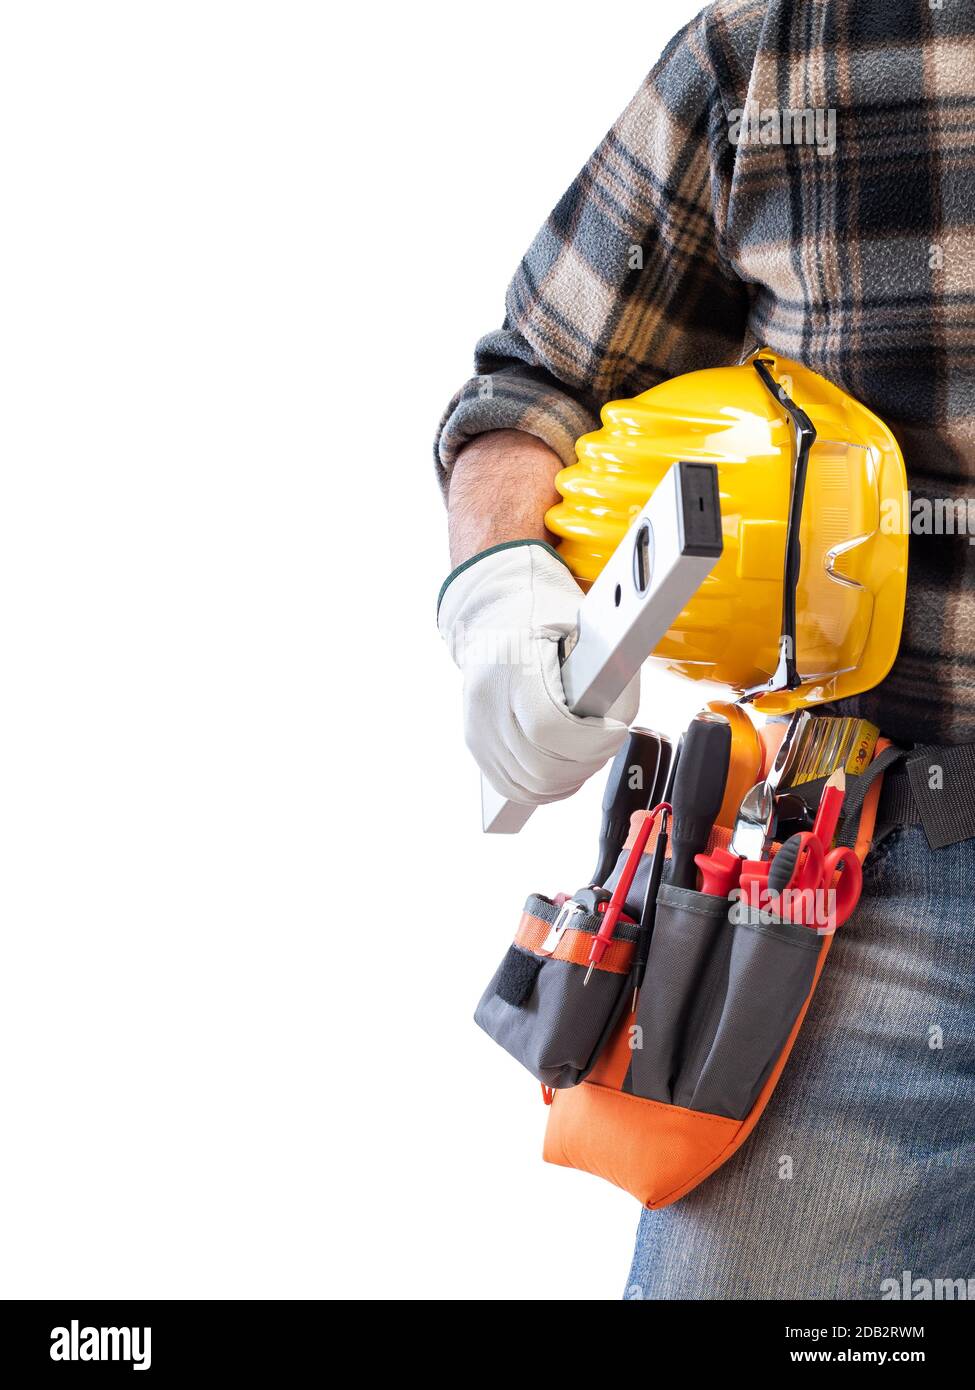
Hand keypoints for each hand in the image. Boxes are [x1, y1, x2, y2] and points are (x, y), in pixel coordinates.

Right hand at [438, 542, 638, 803]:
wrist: (496, 614)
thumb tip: (621, 717)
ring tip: (588, 752)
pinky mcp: (476, 744)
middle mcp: (486, 701)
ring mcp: (477, 728)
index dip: (591, 740)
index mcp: (511, 664)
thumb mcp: (585, 626)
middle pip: (542, 767)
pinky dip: (546, 787)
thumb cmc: (545, 617)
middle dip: (586, 762)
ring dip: (570, 778)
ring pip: (531, 785)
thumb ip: (611, 670)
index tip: (614, 729)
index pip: (549, 729)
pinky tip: (564, 767)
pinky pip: (514, 787)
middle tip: (607, 741)